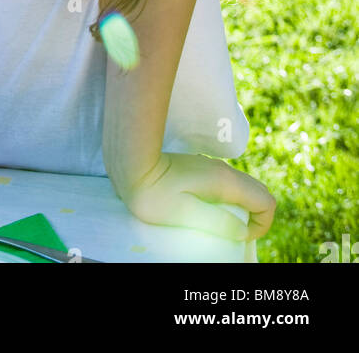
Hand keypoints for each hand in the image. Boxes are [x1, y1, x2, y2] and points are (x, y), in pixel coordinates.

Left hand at [118, 152, 276, 242]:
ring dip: (241, 209)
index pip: (266, 200)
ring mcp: (212, 168)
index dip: (261, 224)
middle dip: (255, 216)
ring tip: (218, 224)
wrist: (131, 163)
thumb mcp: (185, 213)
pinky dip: (228, 201)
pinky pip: (227, 186)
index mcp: (224, 181)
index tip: (238, 236)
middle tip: (232, 233)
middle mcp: (223, 171)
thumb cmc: (154, 192)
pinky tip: (205, 210)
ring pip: (243, 188)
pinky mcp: (201, 169)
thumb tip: (242, 230)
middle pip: (258, 192)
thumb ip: (217, 222)